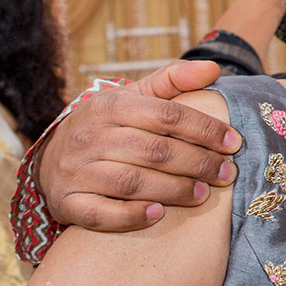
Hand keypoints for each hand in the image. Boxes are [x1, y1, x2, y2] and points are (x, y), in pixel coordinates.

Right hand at [39, 60, 240, 230]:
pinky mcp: (66, 203)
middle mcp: (89, 136)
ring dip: (173, 190)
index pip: (166, 115)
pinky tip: (159, 215)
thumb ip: (173, 80)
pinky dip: (131, 216)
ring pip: (130, 182)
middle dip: (197, 163)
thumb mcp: (135, 96)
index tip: (234, 143)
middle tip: (226, 174)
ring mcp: (75, 171)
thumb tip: (213, 69)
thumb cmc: (110, 125)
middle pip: (153, 150)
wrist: (52, 158)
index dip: (205, 129)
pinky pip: (99, 214)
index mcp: (110, 106)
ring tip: (203, 194)